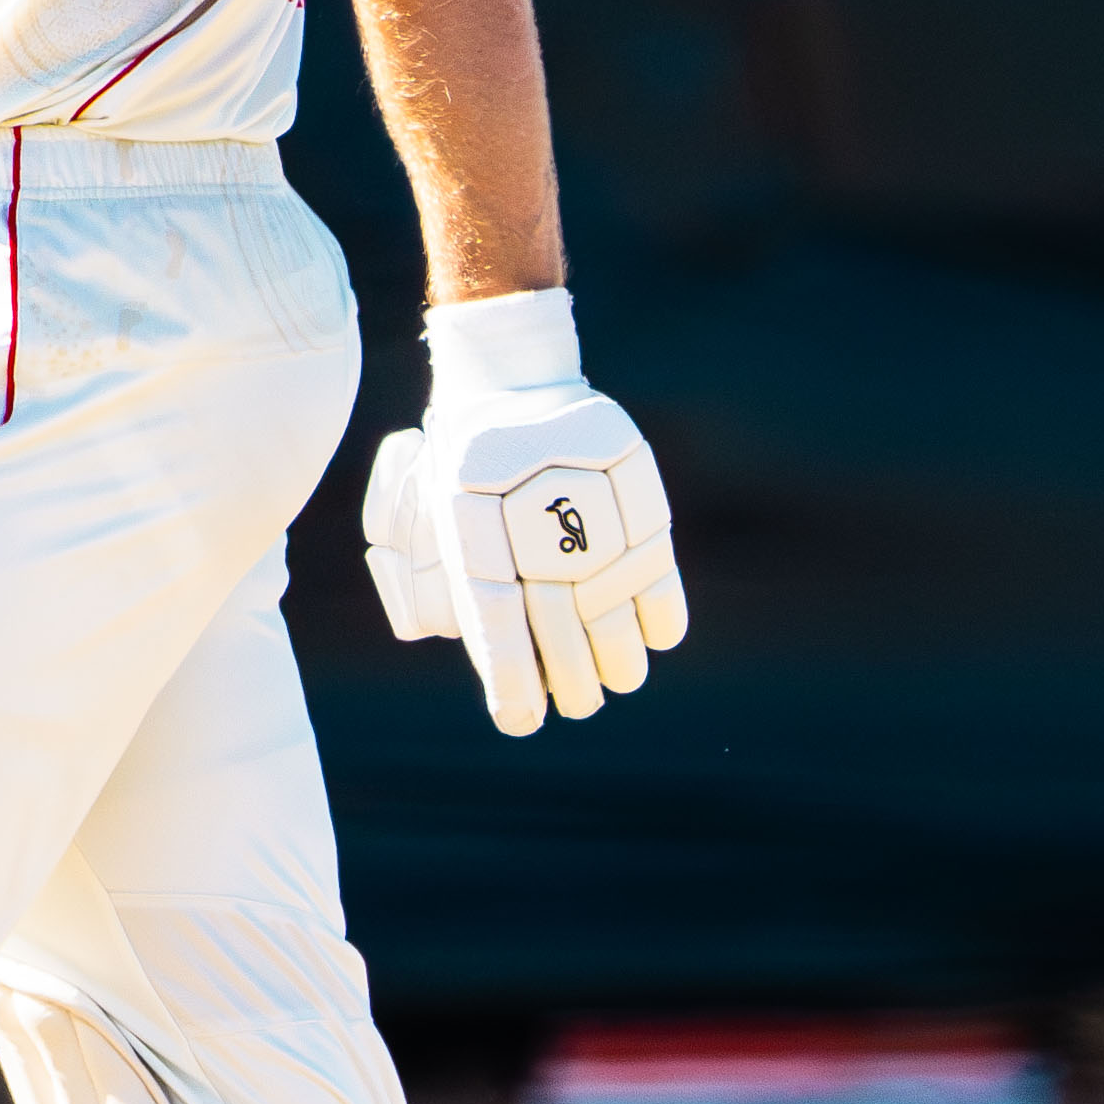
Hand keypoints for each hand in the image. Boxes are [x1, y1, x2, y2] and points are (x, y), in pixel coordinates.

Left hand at [356, 290, 687, 733]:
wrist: (509, 382)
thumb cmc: (469, 476)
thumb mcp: (446, 524)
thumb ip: (470, 595)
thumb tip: (508, 688)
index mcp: (468, 513)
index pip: (494, 611)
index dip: (510, 673)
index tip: (521, 722)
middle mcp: (527, 502)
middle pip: (556, 613)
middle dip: (570, 676)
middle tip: (578, 704)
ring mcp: (585, 490)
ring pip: (610, 597)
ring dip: (617, 655)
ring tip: (614, 682)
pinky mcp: (632, 479)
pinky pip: (656, 561)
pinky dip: (658, 610)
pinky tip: (651, 639)